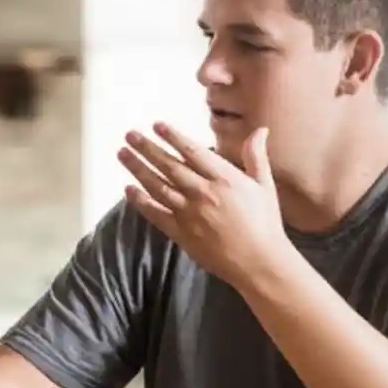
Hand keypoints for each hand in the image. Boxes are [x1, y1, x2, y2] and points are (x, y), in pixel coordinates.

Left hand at [118, 122, 288, 288]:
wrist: (258, 263)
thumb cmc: (264, 223)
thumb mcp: (263, 185)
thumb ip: (256, 156)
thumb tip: (260, 129)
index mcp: (224, 179)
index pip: (192, 152)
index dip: (173, 137)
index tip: (156, 125)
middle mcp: (203, 193)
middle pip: (169, 166)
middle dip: (147, 148)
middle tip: (130, 134)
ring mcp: (189, 214)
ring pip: (158, 186)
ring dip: (138, 169)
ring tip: (123, 153)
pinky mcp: (181, 233)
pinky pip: (156, 213)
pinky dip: (140, 201)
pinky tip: (128, 189)